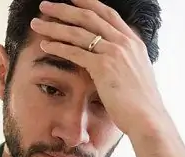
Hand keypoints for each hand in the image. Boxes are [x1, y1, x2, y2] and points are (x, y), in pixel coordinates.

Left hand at [30, 0, 167, 136]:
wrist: (147, 117)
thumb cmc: (140, 103)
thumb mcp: (136, 74)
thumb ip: (124, 62)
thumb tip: (112, 63)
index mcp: (133, 41)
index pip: (107, 14)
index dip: (87, 4)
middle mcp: (124, 42)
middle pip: (89, 17)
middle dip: (64, 9)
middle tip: (45, 5)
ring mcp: (114, 53)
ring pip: (78, 32)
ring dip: (54, 26)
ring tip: (36, 24)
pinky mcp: (104, 67)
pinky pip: (75, 52)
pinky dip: (58, 47)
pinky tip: (44, 45)